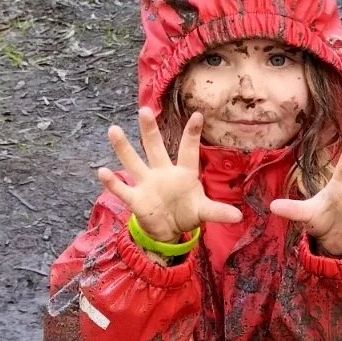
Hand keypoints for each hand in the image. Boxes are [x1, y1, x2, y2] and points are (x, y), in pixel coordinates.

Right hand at [97, 108, 242, 243]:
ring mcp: (147, 184)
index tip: (198, 115)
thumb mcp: (203, 212)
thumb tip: (239, 216)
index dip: (192, 134)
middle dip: (149, 131)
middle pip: (155, 148)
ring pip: (133, 162)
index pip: (188, 151)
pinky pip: (123, 189)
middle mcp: (162, 173)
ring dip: (124, 148)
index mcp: (183, 173)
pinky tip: (101, 171)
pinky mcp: (136, 199)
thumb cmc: (186, 212)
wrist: (168, 229)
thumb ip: (218, 212)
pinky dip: (112, 182)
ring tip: (114, 130)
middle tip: (145, 110)